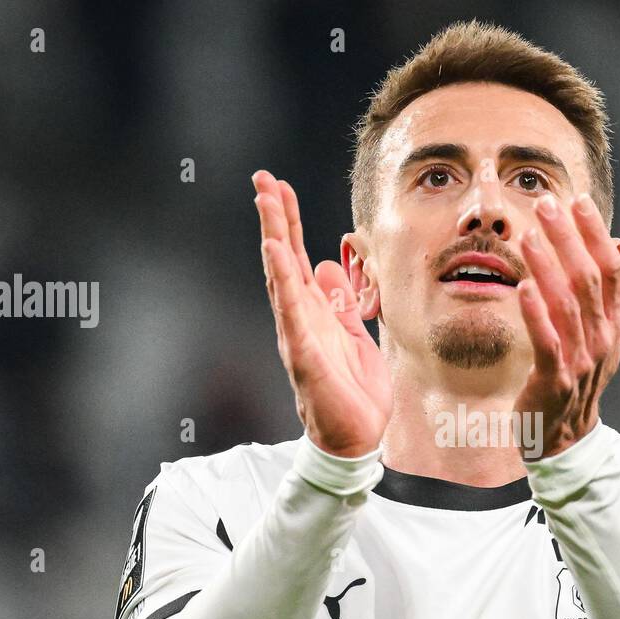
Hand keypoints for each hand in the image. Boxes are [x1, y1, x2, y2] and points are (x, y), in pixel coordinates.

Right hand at [253, 171, 391, 457]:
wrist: (356, 438)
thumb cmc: (354, 392)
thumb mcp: (355, 335)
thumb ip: (341, 303)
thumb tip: (326, 265)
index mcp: (313, 313)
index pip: (297, 258)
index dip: (289, 223)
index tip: (279, 188)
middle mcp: (300, 319)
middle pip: (283, 259)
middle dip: (274, 218)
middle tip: (263, 179)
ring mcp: (298, 335)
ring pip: (282, 278)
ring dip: (274, 238)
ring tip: (266, 202)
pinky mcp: (304, 354)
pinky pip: (291, 313)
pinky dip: (283, 283)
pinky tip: (276, 254)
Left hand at [513, 192, 619, 458]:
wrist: (565, 436)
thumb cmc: (577, 380)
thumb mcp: (603, 338)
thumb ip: (617, 297)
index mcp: (612, 324)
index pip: (610, 269)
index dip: (595, 234)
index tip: (578, 201)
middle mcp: (601, 338)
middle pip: (588, 279)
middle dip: (568, 239)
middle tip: (547, 205)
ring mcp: (580, 360)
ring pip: (567, 305)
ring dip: (547, 267)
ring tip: (528, 235)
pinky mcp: (555, 379)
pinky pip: (547, 342)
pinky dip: (536, 313)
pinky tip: (523, 286)